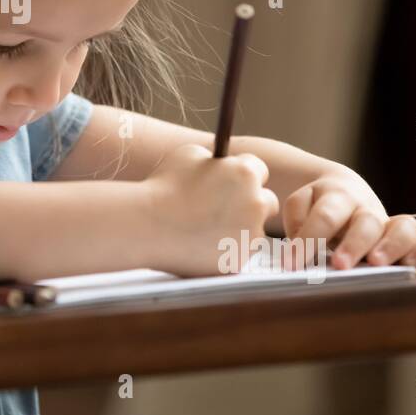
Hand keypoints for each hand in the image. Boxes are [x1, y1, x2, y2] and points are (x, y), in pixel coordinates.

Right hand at [144, 144, 279, 276]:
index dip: (244, 175)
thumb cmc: (164, 186)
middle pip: (267, 201)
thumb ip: (215, 158)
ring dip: (240, 227)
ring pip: (254, 229)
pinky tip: (203, 243)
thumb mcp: (188, 154)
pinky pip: (239, 252)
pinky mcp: (238, 260)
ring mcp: (249, 235)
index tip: (230, 182)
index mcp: (245, 174)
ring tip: (208, 227)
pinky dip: (227, 249)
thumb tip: (223, 163)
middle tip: (225, 206)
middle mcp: (255, 203)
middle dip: (251, 202)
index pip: (260, 170)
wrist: (148, 226)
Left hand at [280, 168, 415, 269]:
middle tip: (339, 264)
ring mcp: (389, 222)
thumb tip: (301, 249)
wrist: (343, 192)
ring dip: (392, 247)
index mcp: (337, 196)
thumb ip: (298, 222)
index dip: (309, 239)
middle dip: (354, 244)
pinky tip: (410, 264)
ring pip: (403, 228)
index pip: (325, 215)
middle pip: (366, 222)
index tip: (292, 263)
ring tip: (377, 264)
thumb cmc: (317, 206)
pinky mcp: (407, 239)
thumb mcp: (301, 206)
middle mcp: (366, 208)